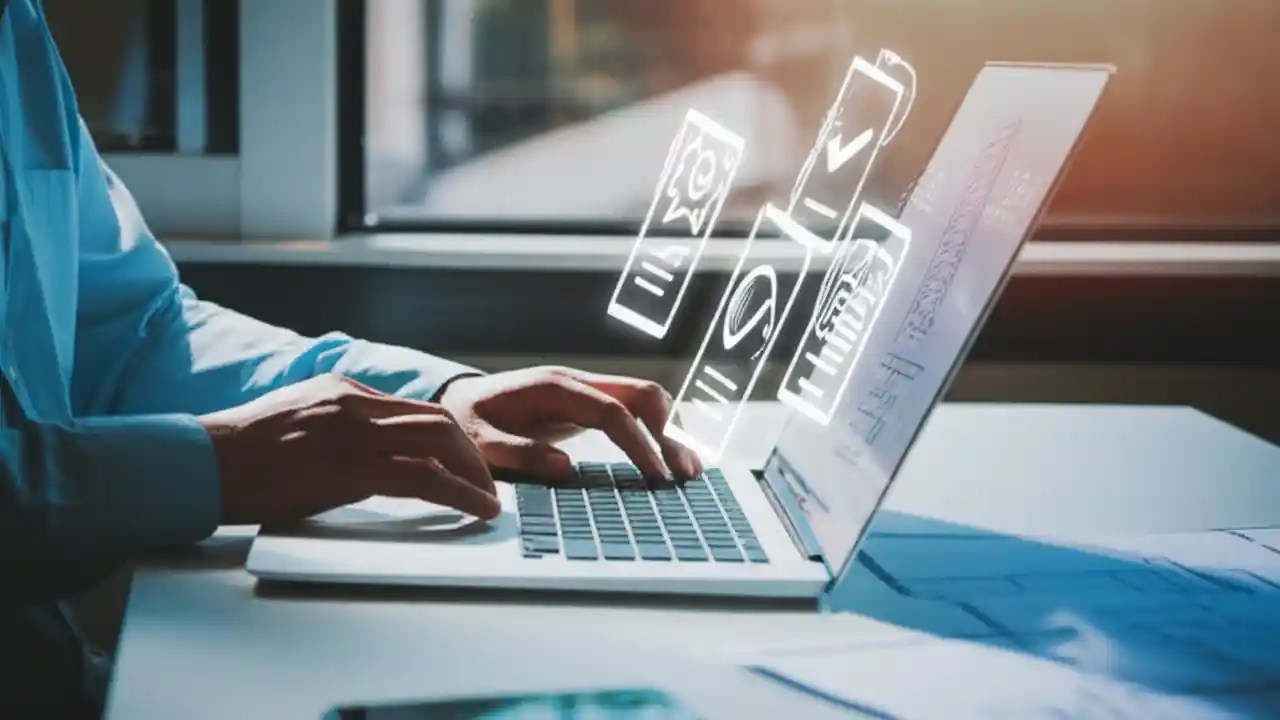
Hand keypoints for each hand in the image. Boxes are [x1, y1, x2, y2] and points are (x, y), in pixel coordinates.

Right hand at [201, 374, 499, 524]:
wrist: (204, 462)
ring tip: (489, 498)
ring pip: (440, 443)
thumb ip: (337, 425)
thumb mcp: (299, 421)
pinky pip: (425, 478)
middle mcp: (356, 404)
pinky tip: (477, 508)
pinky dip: (461, 493)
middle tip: (486, 480)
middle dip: (471, 453)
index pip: (415, 408)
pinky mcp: (352, 466)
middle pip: (438, 420)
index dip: (449, 436)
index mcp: (344, 390)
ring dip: (474, 473)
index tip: (464, 459)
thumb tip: (369, 451)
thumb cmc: (242, 454)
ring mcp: (356, 432)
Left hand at [437, 366, 702, 480]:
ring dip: (667, 432)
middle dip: (668, 432)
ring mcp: (586, 390)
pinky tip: (664, 460)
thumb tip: (564, 466)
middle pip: (640, 394)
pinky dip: (652, 433)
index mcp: (554, 387)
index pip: (612, 411)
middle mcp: (577, 382)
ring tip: (686, 472)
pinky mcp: (588, 404)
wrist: (459, 400)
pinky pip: (630, 412)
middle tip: (684, 475)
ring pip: (643, 400)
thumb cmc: (467, 421)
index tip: (656, 476)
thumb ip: (516, 452)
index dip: (638, 442)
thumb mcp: (477, 440)